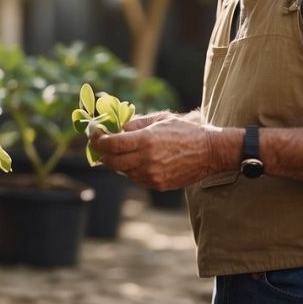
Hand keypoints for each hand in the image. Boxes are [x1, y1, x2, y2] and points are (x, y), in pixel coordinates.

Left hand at [89, 109, 214, 190]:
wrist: (209, 152)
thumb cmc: (185, 131)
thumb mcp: (160, 119)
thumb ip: (136, 123)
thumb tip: (117, 127)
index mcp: (146, 140)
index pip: (112, 144)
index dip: (98, 140)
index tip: (93, 136)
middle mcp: (147, 159)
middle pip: (112, 161)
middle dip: (103, 154)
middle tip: (100, 147)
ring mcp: (152, 174)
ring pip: (123, 172)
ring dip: (117, 163)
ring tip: (120, 153)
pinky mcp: (157, 184)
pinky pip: (136, 178)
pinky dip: (132, 170)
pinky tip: (137, 161)